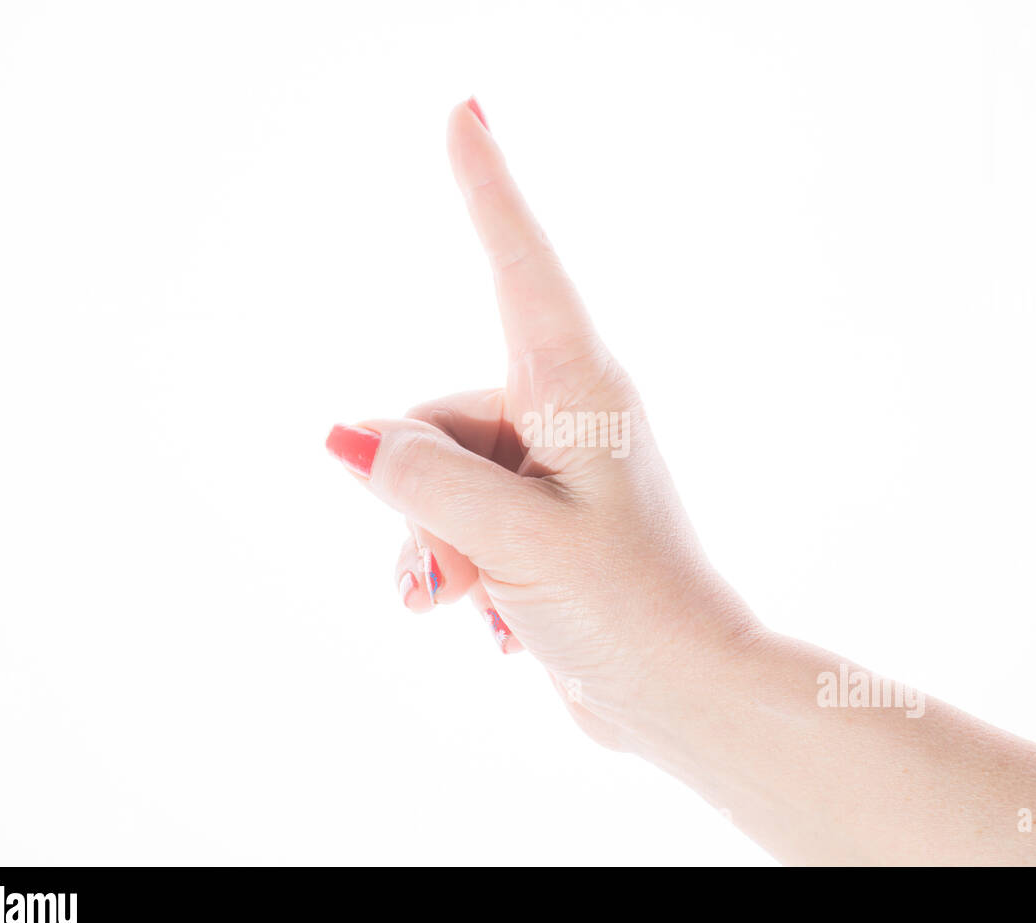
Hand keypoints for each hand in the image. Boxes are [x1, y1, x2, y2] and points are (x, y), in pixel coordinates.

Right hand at [326, 99, 758, 748]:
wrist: (683, 697)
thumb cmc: (630, 613)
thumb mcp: (517, 543)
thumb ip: (425, 482)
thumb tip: (352, 437)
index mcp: (577, 388)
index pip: (520, 264)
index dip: (486, 186)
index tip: (465, 112)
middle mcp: (562, 413)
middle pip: (432, 414)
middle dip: (417, 498)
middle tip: (465, 569)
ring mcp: (548, 468)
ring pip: (432, 477)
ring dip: (431, 546)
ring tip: (473, 602)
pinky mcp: (535, 519)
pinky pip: (453, 518)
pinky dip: (450, 567)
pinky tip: (482, 618)